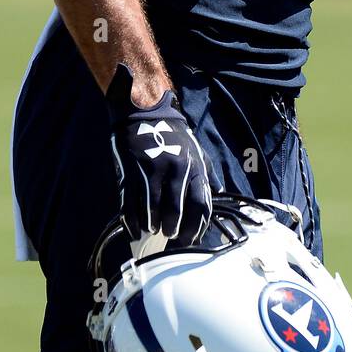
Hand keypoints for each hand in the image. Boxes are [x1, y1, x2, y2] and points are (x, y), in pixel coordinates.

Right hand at [105, 62, 215, 244]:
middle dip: (175, 230)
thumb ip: (208, 174)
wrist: (145, 113)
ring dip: (154, 226)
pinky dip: (133, 221)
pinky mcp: (131, 173)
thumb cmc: (173, 135)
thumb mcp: (197, 150)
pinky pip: (131, 205)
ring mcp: (153, 172)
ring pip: (154, 211)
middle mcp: (176, 171)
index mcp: (195, 167)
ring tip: (154, 229)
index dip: (197, 227)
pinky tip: (135, 229)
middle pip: (177, 212)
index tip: (191, 238)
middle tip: (171, 236)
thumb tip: (220, 193)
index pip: (201, 206)